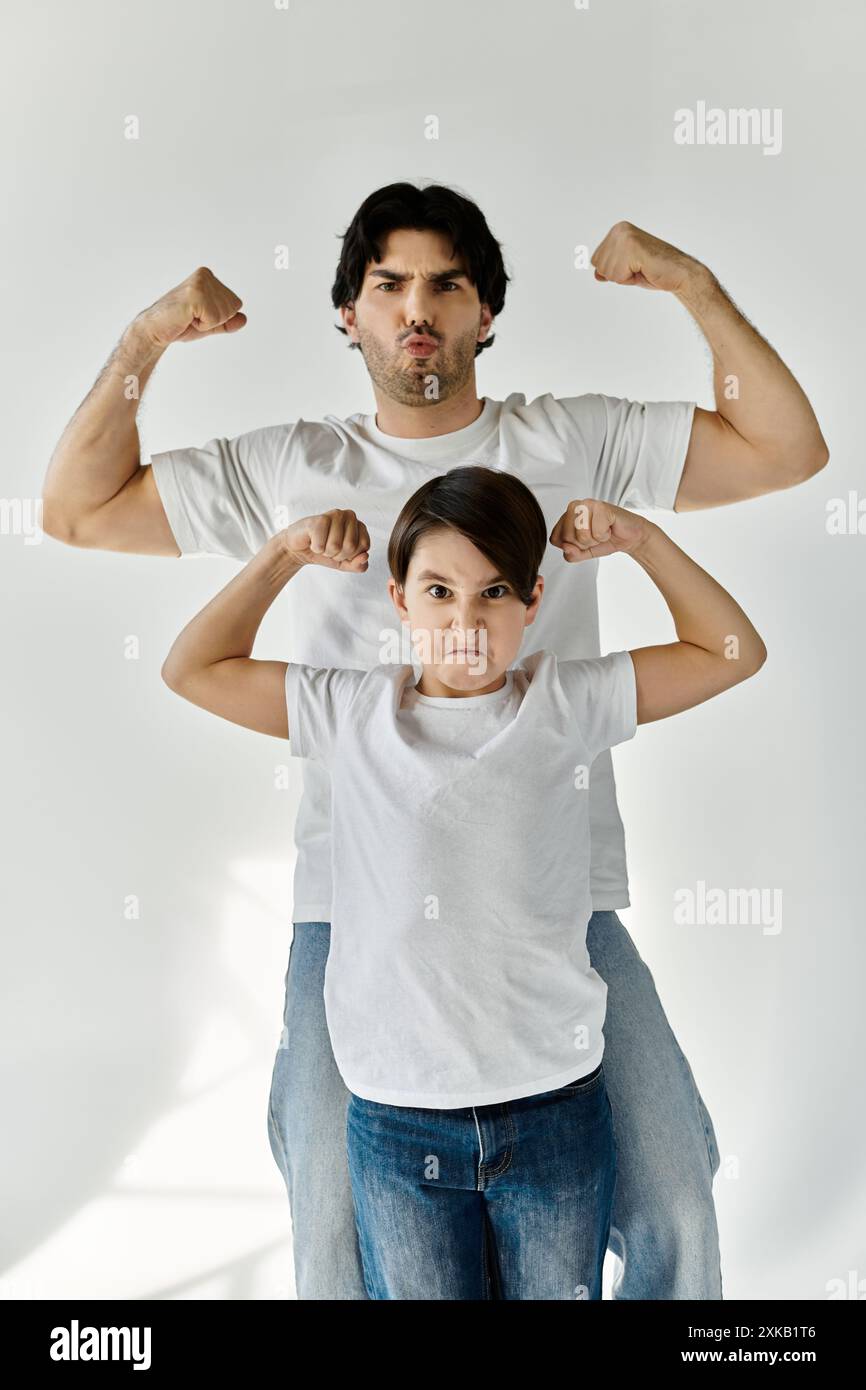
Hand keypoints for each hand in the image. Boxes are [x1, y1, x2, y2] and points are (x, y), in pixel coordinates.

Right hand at [132, 267, 246, 348]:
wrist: (156, 330)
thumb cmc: (180, 324)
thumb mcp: (210, 323)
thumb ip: (228, 321)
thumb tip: (243, 318)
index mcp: (209, 276)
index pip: (236, 304)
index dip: (219, 317)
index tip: (199, 315)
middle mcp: (205, 275)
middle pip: (233, 308)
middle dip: (215, 320)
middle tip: (192, 317)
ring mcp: (200, 283)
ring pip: (225, 314)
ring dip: (207, 323)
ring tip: (189, 318)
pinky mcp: (196, 294)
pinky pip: (215, 319)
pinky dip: (203, 326)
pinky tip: (187, 319)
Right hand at [280, 509, 369, 571]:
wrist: (300, 549)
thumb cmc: (325, 552)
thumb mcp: (345, 563)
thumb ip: (359, 565)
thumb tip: (365, 557)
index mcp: (360, 525)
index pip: (364, 546)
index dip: (351, 555)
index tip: (341, 551)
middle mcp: (349, 515)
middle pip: (351, 546)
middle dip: (337, 554)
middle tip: (329, 548)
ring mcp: (335, 515)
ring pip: (336, 546)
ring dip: (326, 552)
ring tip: (321, 544)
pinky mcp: (319, 519)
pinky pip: (321, 545)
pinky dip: (316, 548)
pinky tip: (313, 541)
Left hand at [549, 497, 653, 561]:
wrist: (629, 537)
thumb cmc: (606, 540)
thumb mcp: (583, 553)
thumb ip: (571, 554)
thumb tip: (566, 548)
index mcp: (566, 516)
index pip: (555, 539)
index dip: (571, 547)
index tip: (583, 541)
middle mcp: (574, 507)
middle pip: (567, 537)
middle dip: (584, 543)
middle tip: (595, 536)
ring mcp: (587, 504)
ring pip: (581, 535)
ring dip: (595, 539)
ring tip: (602, 531)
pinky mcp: (601, 506)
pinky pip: (596, 532)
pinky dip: (605, 535)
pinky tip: (609, 527)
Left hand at [590, 221, 700, 292]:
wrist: (679, 273)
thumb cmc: (654, 270)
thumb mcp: (625, 269)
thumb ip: (609, 268)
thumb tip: (596, 274)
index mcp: (617, 230)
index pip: (595, 260)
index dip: (614, 271)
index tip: (633, 266)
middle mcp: (619, 230)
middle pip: (598, 266)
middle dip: (617, 274)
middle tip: (638, 268)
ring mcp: (625, 237)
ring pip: (606, 272)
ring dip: (624, 277)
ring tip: (642, 268)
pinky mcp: (631, 247)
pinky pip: (616, 275)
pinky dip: (629, 279)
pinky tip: (643, 269)